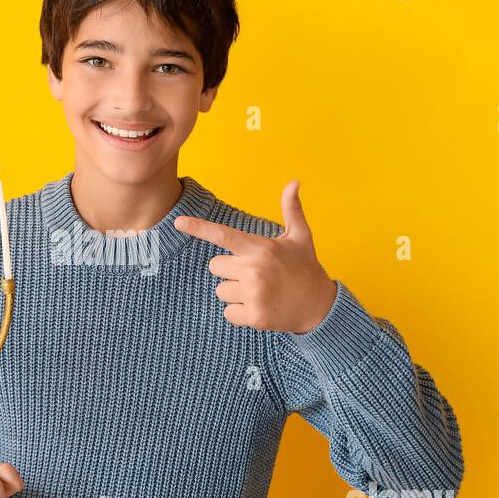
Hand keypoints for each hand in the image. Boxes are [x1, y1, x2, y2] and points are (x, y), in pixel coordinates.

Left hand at [174, 179, 338, 333]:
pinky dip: (240, 313)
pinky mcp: (254, 316)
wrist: (320, 307)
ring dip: (234, 293)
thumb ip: (291, 209)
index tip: (178, 222)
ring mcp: (254, 294)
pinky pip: (228, 312)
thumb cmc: (306, 268)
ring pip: (220, 291)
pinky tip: (259, 307)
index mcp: (261, 248)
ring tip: (259, 292)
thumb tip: (294, 181)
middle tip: (255, 274)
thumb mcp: (300, 237)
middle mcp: (255, 269)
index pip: (224, 235)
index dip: (199, 228)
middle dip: (229, 270)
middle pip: (215, 266)